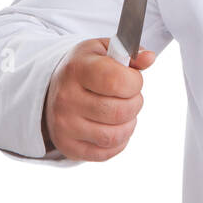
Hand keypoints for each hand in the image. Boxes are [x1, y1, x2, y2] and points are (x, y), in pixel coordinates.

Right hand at [41, 37, 156, 161]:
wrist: (53, 89)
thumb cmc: (85, 68)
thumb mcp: (104, 51)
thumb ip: (130, 52)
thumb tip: (149, 58)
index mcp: (77, 69)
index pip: (116, 81)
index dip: (134, 82)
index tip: (132, 79)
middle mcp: (66, 99)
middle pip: (119, 111)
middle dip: (135, 103)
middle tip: (129, 96)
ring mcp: (65, 126)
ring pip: (115, 135)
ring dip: (129, 123)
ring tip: (123, 111)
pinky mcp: (68, 146)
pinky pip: (107, 152)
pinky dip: (119, 141)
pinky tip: (113, 126)